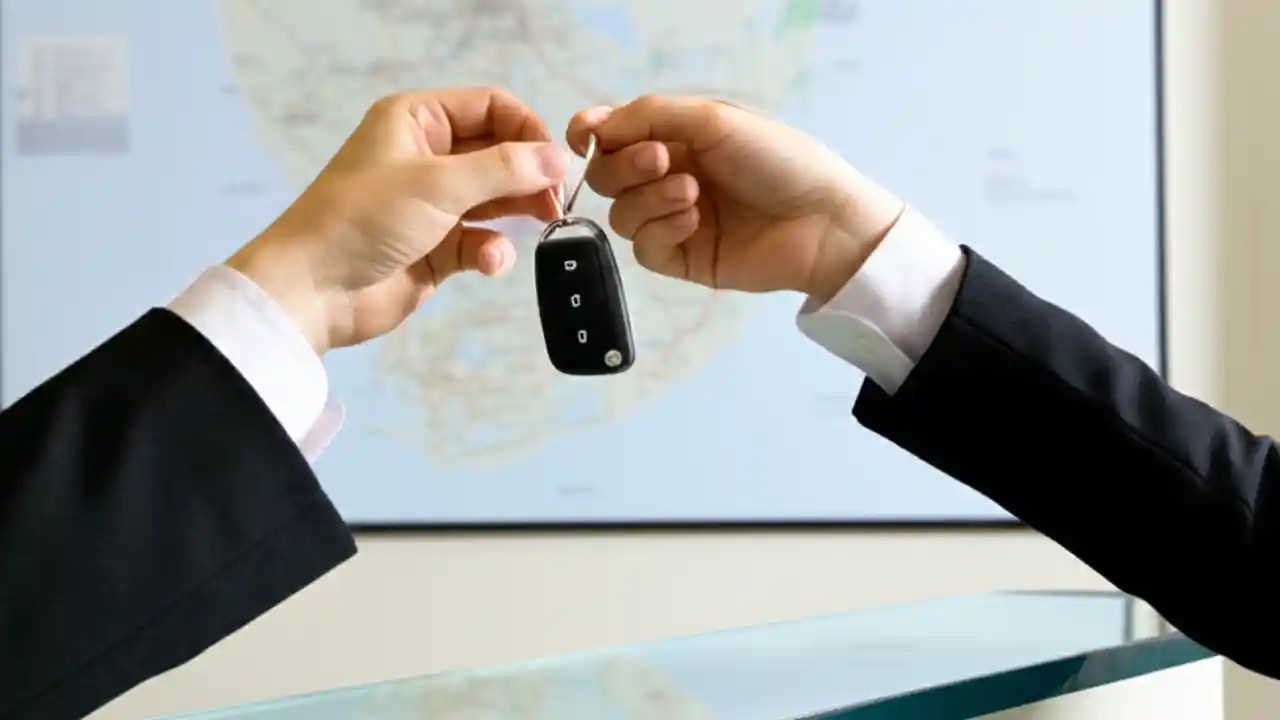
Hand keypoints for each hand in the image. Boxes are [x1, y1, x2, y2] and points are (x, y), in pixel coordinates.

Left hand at [226, 86, 569, 353]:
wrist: (313, 291)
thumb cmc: (360, 220)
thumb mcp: (437, 183)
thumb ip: (504, 169)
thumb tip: (558, 158)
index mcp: (417, 120)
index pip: (491, 107)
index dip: (528, 129)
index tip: (557, 160)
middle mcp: (426, 156)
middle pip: (500, 153)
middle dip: (530, 174)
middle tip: (557, 199)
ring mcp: (433, 204)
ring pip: (496, 198)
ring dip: (519, 210)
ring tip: (544, 222)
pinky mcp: (438, 248)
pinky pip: (483, 241)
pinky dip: (493, 250)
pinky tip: (489, 261)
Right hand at [566, 96, 902, 301]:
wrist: (822, 221)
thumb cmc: (779, 160)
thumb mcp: (714, 118)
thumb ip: (650, 115)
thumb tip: (594, 126)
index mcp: (676, 137)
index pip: (611, 135)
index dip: (590, 135)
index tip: (585, 137)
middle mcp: (669, 176)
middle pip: (607, 176)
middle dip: (624, 166)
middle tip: (662, 161)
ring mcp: (674, 220)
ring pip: (621, 214)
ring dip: (649, 199)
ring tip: (692, 194)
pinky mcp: (683, 259)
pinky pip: (644, 249)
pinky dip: (661, 230)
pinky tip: (694, 220)